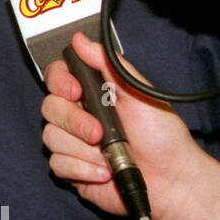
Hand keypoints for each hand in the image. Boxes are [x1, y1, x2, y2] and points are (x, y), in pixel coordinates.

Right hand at [41, 33, 200, 219]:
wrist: (171, 179)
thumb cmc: (162, 136)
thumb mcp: (138, 92)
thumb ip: (107, 64)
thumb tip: (80, 40)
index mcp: (92, 94)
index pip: (56, 77)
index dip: (59, 82)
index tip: (76, 91)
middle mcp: (78, 116)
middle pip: (49, 108)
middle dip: (74, 122)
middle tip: (99, 132)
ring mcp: (73, 143)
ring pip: (51, 137)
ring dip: (82, 149)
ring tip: (108, 156)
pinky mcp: (72, 168)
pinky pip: (57, 164)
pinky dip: (82, 169)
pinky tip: (102, 171)